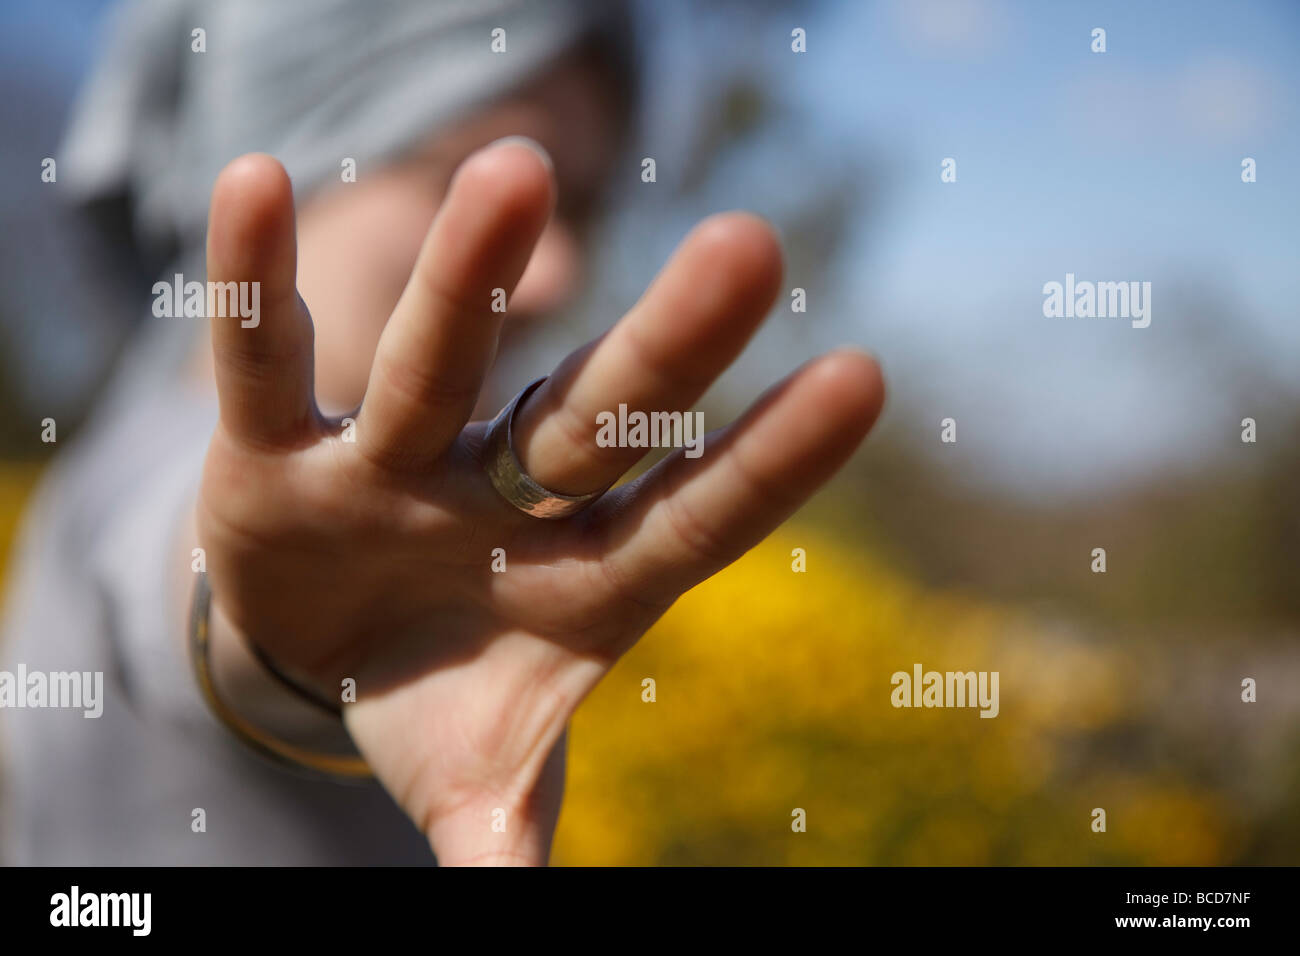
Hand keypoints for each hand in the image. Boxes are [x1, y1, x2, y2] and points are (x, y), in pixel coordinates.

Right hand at [198, 141, 883, 864]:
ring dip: (468, 282)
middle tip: (751, 248)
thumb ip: (509, 840)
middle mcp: (502, 500)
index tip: (863, 379)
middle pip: (591, 423)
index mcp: (581, 584)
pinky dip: (254, 284)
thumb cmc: (443, 704)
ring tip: (511, 175)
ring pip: (436, 367)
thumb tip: (521, 911)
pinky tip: (255, 186)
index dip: (770, 466)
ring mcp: (391, 465)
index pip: (693, 520)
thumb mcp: (481, 783)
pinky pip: (264, 362)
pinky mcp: (276, 453)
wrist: (331, 645)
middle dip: (663, 349)